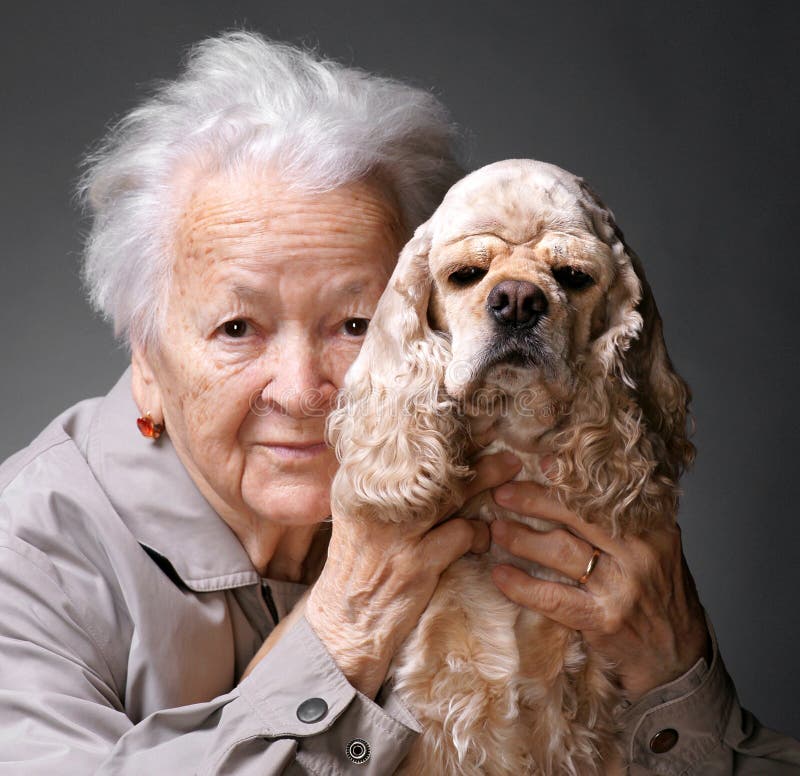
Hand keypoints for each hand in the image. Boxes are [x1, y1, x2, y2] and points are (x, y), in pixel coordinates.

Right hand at [305, 452, 521, 697]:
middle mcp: (375, 504)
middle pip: (433, 467)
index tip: (472, 426)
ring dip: (488, 479)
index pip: (406, 452)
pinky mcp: (416, 562)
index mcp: (358, 489)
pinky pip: (462, 533)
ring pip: (453, 493)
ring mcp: (396, 533)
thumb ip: (379, 493)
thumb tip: (416, 465)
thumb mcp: (356, 522)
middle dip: (472, 448)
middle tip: (498, 435)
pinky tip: (480, 540)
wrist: (342, 626)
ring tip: (510, 466)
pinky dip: (478, 533)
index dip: (442, 437)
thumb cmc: (355, 571)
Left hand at [489, 478, 709, 700]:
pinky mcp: (603, 620)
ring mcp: (621, 587)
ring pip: (561, 550)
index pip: (604, 495)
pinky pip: (553, 598)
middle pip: (577, 516)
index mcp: (652, 528)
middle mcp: (639, 553)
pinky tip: (501, 575)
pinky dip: (522, 586)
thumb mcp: (654, 548)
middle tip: (503, 493)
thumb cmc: (655, 594)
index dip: (568, 479)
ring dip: (522, 537)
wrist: (676, 655)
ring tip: (496, 529)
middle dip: (535, 500)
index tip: (540, 464)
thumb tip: (569, 479)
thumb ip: (621, 519)